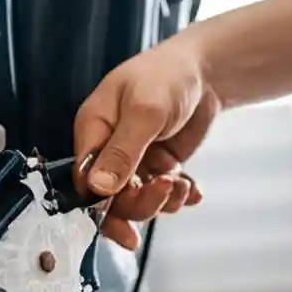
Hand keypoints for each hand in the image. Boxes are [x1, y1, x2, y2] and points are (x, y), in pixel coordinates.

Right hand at [73, 38, 222, 249]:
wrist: (206, 70)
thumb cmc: (167, 77)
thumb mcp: (144, 112)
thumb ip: (122, 152)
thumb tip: (97, 189)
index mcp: (93, 130)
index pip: (85, 181)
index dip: (103, 206)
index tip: (127, 221)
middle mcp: (109, 149)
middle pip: (113, 198)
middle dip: (141, 202)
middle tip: (167, 187)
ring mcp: (135, 159)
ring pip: (139, 200)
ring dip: (163, 201)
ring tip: (183, 185)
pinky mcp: (158, 165)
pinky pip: (163, 193)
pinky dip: (179, 196)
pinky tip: (192, 189)